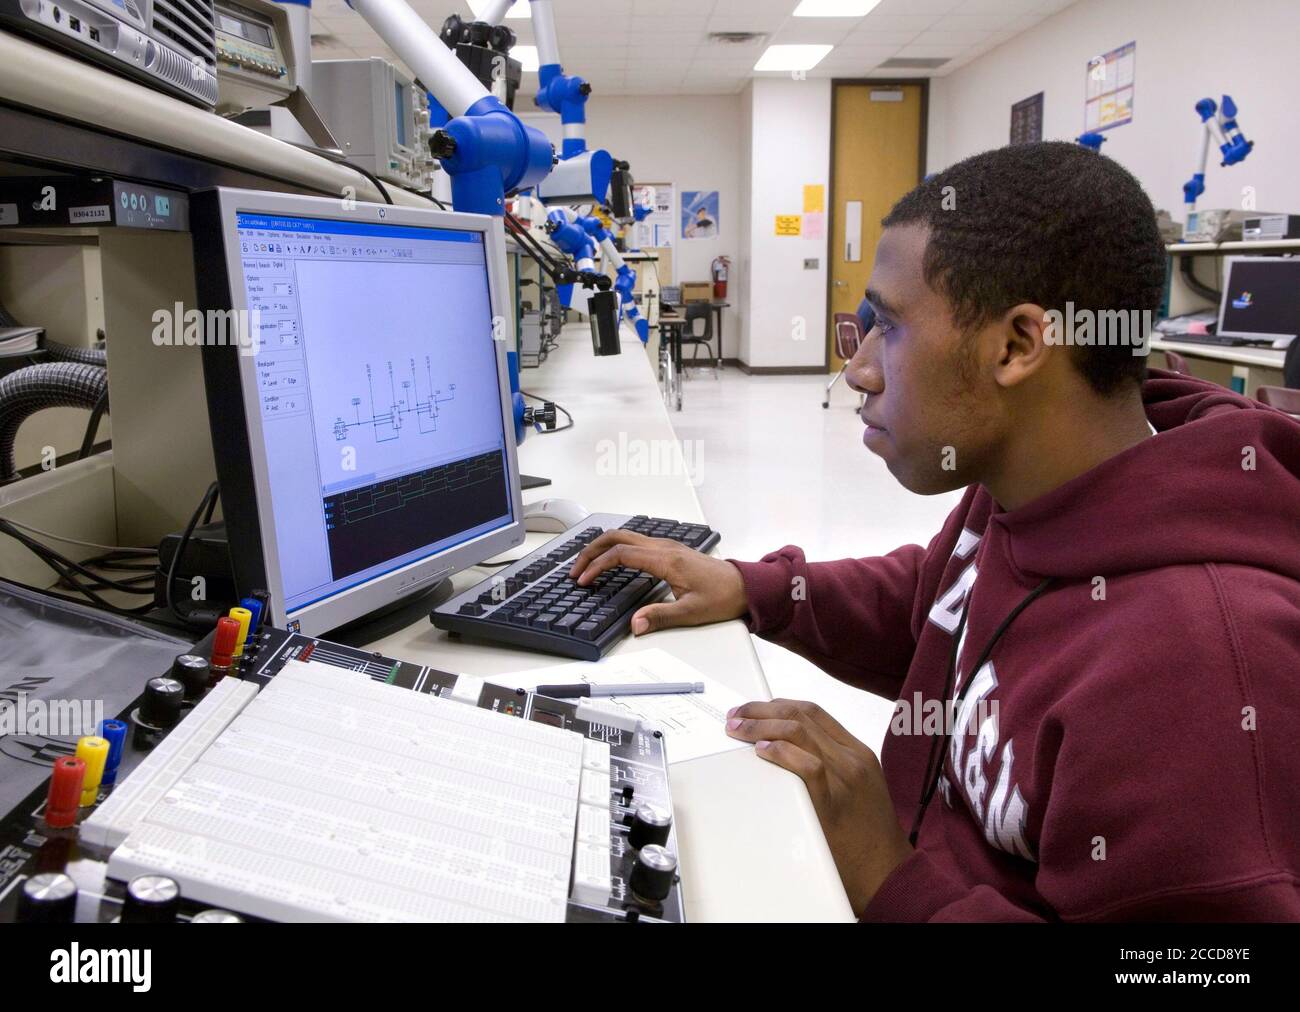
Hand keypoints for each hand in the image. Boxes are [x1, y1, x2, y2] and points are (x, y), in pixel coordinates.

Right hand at [567, 530, 748, 633]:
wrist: (746, 587)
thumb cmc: (723, 597)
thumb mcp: (691, 612)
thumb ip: (660, 617)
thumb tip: (635, 624)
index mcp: (666, 560)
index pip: (620, 554)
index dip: (597, 565)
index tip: (584, 580)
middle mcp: (664, 548)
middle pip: (617, 537)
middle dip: (591, 550)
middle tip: (576, 569)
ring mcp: (667, 547)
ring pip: (626, 536)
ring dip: (603, 547)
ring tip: (588, 566)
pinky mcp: (670, 551)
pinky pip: (636, 542)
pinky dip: (616, 549)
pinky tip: (612, 564)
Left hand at [726, 699, 911, 916]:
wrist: (888, 870)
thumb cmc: (868, 834)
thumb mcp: (860, 786)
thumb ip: (832, 764)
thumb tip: (787, 748)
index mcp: (857, 752)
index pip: (814, 712)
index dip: (778, 704)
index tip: (755, 708)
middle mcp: (852, 759)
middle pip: (801, 716)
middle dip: (761, 710)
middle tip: (736, 714)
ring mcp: (844, 778)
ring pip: (799, 733)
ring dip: (760, 726)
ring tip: (738, 729)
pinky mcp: (833, 802)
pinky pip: (808, 766)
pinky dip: (781, 753)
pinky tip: (761, 751)